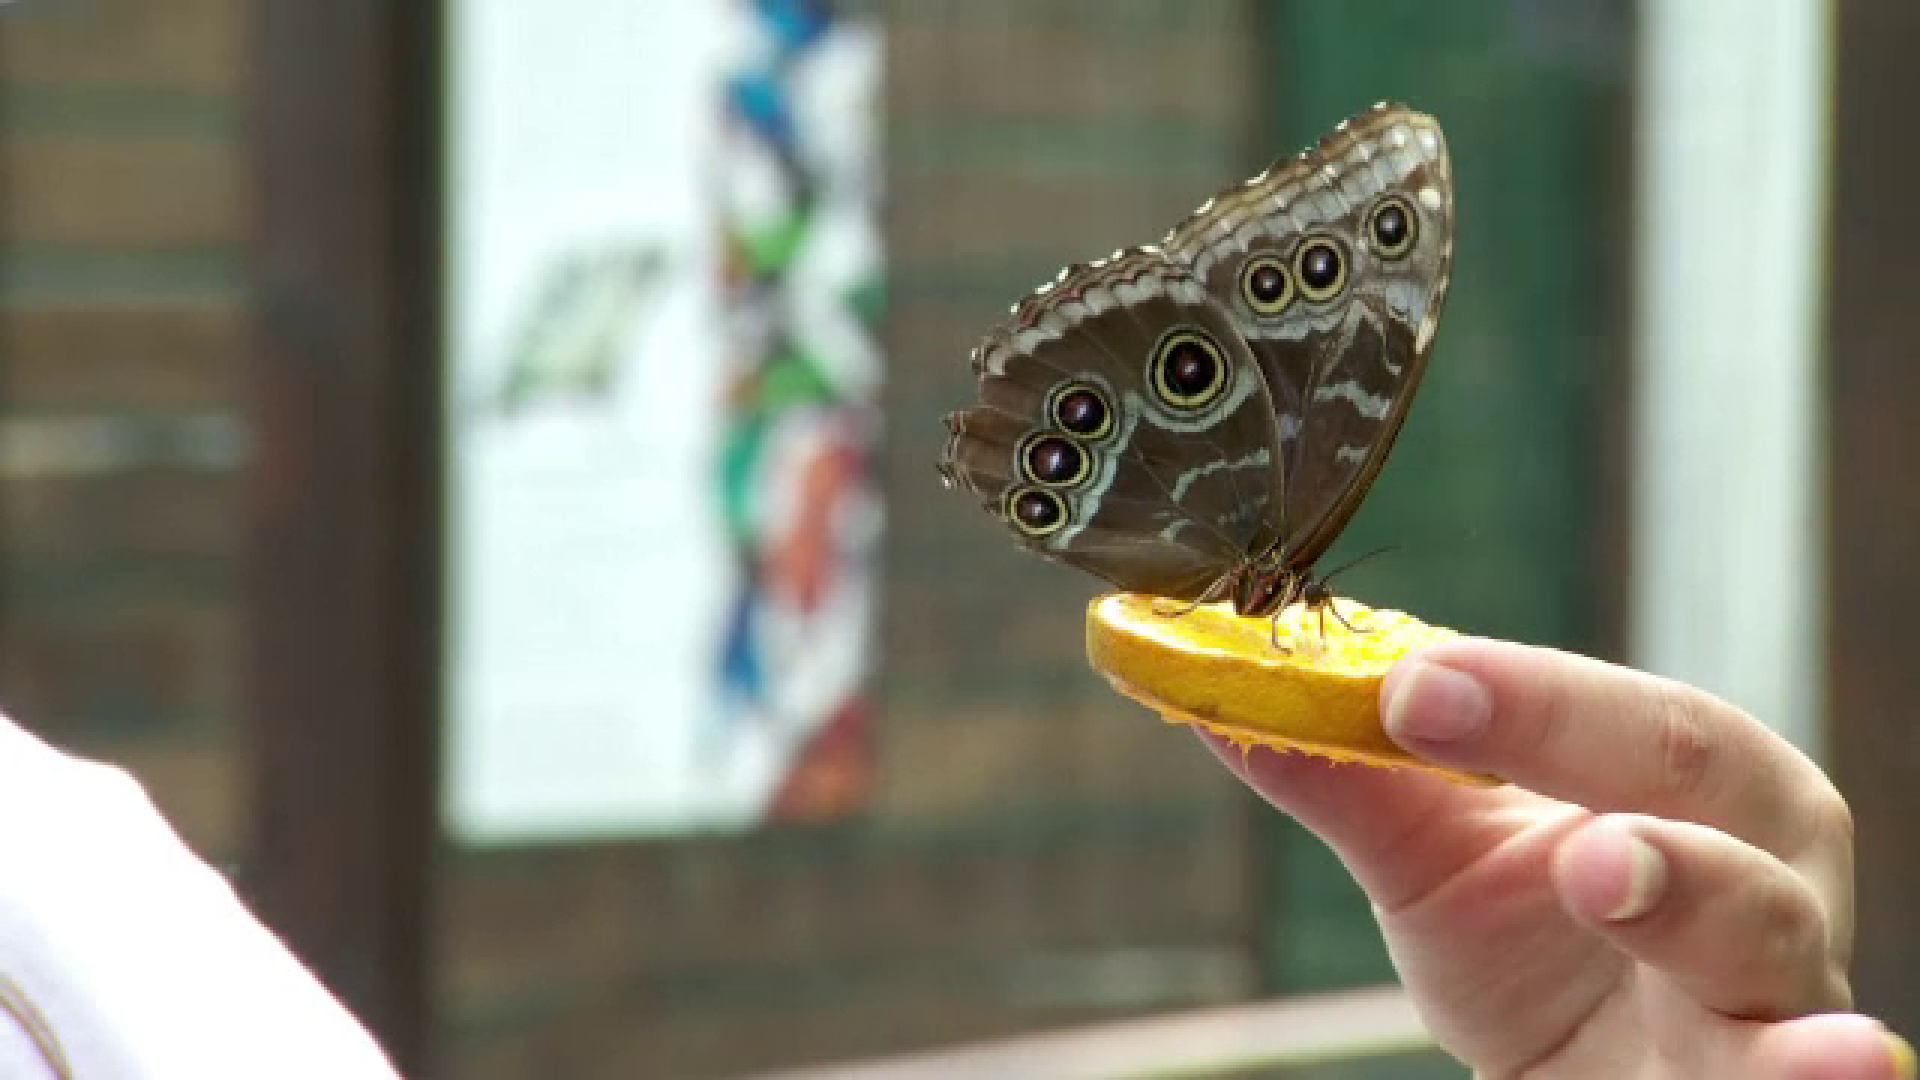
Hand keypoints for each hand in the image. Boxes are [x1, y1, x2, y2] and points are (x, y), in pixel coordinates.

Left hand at [1202, 637, 1909, 1078]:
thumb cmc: (1535, 951)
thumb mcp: (1436, 863)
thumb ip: (1350, 777)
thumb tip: (1220, 687)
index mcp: (1689, 780)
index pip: (1623, 715)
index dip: (1529, 696)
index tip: (1406, 685)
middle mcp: (1759, 868)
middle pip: (1715, 796)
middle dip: (1614, 771)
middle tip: (1541, 804)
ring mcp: (1776, 993)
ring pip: (1767, 937)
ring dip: (1697, 902)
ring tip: (1609, 873)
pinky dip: (1823, 1076)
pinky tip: (1847, 1060)